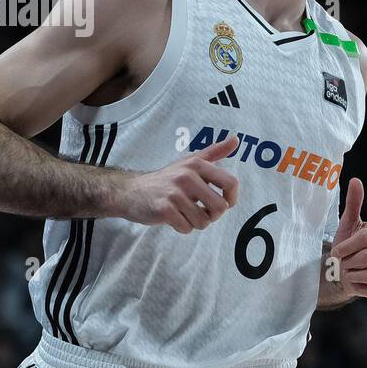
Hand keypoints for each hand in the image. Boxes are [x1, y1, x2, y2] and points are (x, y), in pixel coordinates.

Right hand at [118, 134, 240, 232]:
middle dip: (213, 216)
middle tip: (201, 212)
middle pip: (220, 207)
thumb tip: (236, 139)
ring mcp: (174, 193)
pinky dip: (183, 228)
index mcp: (197, 164)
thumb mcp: (190, 162)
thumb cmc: (166, 179)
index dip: (232, 198)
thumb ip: (214, 152)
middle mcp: (187, 176)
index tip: (225, 203)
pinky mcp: (164, 209)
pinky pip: (187, 228)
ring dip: (196, 223)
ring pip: (203, 221)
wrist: (130, 191)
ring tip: (185, 213)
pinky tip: (174, 218)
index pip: (231, 183)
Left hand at [329, 178, 366, 299]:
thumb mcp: (348, 224)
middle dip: (350, 262)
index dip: (348, 246)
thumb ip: (354, 203)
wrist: (347, 271)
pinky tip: (359, 283)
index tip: (335, 252)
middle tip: (343, 264)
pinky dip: (364, 288)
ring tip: (349, 273)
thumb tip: (356, 180)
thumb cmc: (348, 247)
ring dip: (354, 275)